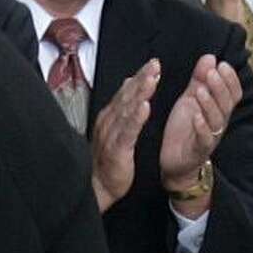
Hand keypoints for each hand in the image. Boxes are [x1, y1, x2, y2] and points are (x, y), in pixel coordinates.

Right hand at [89, 61, 159, 214]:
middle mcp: (108, 122)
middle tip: (155, 64)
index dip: (139, 77)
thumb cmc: (107, 161)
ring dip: (140, 93)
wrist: (97, 188)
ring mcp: (111, 135)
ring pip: (127, 109)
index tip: (153, 64)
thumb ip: (121, 107)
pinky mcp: (116, 149)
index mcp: (108, 117)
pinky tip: (145, 106)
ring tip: (152, 78)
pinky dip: (136, 118)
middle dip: (142, 79)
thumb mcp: (114, 130)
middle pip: (126, 96)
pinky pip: (128, 131)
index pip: (125, 93)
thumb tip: (128, 83)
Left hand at [160, 52, 241, 203]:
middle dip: (220, 87)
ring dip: (209, 104)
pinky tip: (196, 117)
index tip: (222, 64)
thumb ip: (199, 79)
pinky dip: (201, 127)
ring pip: (216, 120)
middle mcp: (218, 123)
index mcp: (219, 110)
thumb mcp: (190, 99)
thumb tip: (210, 57)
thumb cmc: (185, 129)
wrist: (174, 162)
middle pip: (226, 104)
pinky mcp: (198, 151)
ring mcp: (210, 138)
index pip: (233, 93)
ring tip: (200, 90)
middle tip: (211, 73)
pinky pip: (204, 140)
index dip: (230, 79)